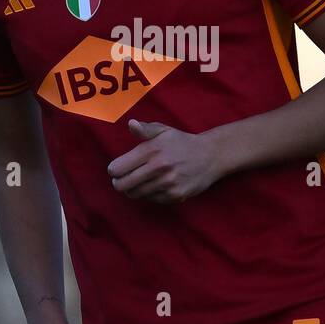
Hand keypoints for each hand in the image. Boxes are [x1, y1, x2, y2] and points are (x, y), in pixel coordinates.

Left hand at [106, 118, 224, 202]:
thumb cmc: (181, 142)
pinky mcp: (175, 195)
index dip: (114, 170)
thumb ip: (144, 129)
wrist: (210, 156)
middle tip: (122, 179)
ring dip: (133, 189)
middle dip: (119, 183)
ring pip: (135, 194)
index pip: (117, 168)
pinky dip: (149, 194)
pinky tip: (155, 185)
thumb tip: (131, 124)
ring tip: (139, 181)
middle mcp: (159, 168)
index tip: (118, 168)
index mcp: (152, 150)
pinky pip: (151, 199)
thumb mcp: (163, 130)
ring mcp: (167, 183)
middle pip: (123, 185)